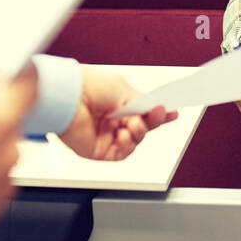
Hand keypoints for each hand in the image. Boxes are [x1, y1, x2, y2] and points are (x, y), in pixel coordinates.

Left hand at [57, 67, 176, 159]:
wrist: (68, 97)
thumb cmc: (88, 86)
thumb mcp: (124, 89)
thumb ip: (143, 102)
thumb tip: (159, 108)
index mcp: (116, 104)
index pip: (142, 112)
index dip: (157, 114)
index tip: (172, 112)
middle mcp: (110, 120)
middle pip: (141, 128)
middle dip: (152, 122)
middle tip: (158, 114)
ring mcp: (104, 135)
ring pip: (134, 142)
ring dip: (138, 133)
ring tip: (133, 124)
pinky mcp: (97, 150)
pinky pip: (120, 153)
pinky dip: (126, 146)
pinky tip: (123, 134)